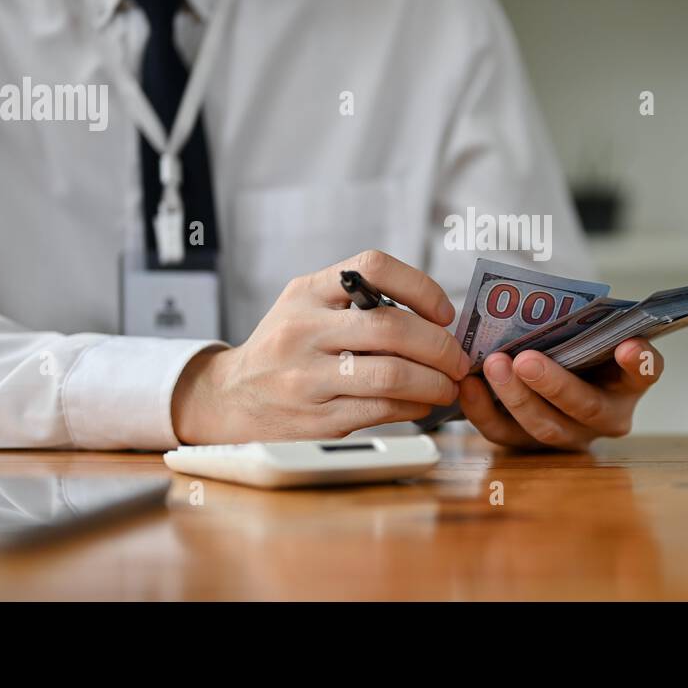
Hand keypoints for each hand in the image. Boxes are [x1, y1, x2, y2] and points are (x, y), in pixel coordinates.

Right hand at [172, 250, 470, 444]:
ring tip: (447, 385)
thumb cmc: (285, 346)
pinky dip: (414, 406)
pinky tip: (421, 403)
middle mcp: (303, 330)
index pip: (373, 267)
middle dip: (439, 346)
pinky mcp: (315, 420)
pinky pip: (381, 409)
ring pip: (391, 375)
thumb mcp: (305, 305)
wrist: (230, 397)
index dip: (420, 286)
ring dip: (434, 382)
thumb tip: (435, 319)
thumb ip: (358, 300)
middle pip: (391, 328)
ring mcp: (306, 377)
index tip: (443, 311)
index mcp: (307, 291)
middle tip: (458, 358)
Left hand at [458, 338, 663, 450]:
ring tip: (494, 365)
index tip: (627, 346)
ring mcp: (568, 436)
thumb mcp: (589, 332)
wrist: (547, 368)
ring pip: (545, 427)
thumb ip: (591, 324)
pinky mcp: (528, 444)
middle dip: (554, 385)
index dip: (640, 363)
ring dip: (516, 397)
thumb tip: (571, 313)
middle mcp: (604, 416)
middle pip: (586, 408)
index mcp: (628, 383)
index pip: (644, 374)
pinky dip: (483, 410)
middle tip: (525, 359)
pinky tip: (470, 384)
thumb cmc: (573, 345)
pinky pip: (504, 434)